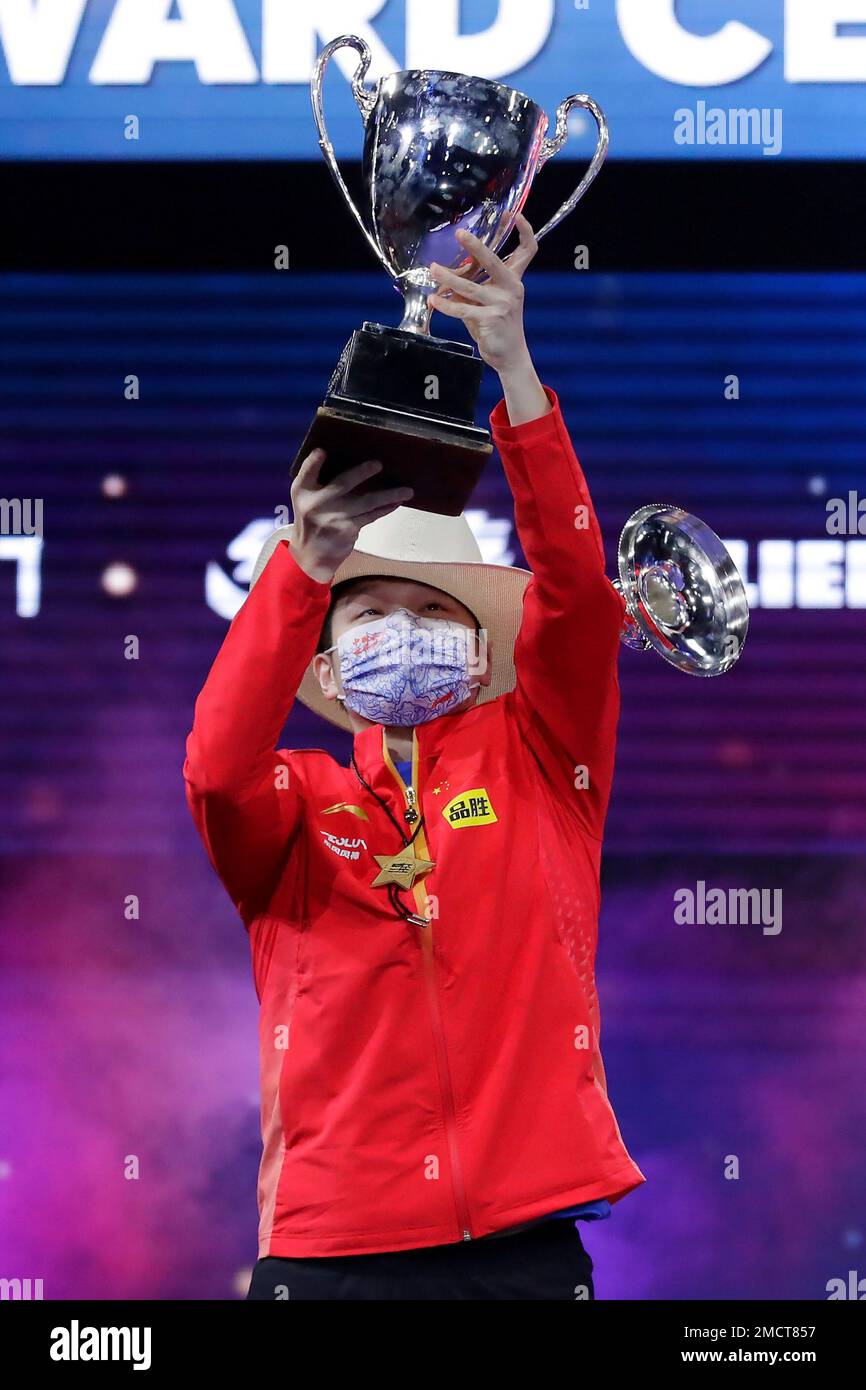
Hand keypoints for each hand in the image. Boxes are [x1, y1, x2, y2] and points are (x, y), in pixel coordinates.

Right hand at [289, 452, 412, 583]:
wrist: (312, 555)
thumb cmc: (311, 520)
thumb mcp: (303, 499)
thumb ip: (313, 478)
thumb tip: (333, 453)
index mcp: (302, 492)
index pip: (306, 473)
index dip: (313, 461)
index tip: (323, 451)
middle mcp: (317, 504)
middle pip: (343, 483)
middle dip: (362, 472)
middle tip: (379, 464)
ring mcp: (335, 518)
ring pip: (366, 501)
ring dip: (389, 495)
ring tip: (407, 490)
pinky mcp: (349, 529)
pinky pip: (372, 515)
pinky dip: (386, 508)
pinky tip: (397, 502)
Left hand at [427, 213, 538, 373]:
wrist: (509, 355)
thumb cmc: (497, 325)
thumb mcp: (488, 300)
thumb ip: (473, 286)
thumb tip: (447, 273)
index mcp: (514, 279)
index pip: (527, 250)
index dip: (524, 230)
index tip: (513, 214)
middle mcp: (512, 288)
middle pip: (494, 261)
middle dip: (476, 246)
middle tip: (459, 233)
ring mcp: (502, 304)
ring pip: (470, 287)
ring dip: (448, 278)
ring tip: (433, 269)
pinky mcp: (491, 320)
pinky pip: (463, 309)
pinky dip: (446, 305)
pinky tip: (434, 300)